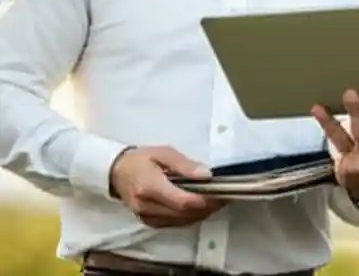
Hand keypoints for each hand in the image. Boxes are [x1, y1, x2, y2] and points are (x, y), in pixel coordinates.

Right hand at [108, 146, 225, 228]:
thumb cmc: (141, 160)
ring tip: (215, 199)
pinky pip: (176, 224)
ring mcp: (147, 218)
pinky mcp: (150, 223)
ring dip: (202, 213)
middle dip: (209, 207)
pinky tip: (199, 206)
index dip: (207, 200)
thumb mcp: (164, 153)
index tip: (223, 191)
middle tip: (224, 194)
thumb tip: (206, 175)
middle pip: (186, 214)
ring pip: (183, 221)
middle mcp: (148, 207)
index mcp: (150, 188)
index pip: (184, 202)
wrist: (116, 172)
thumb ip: (185, 165)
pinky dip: (191, 216)